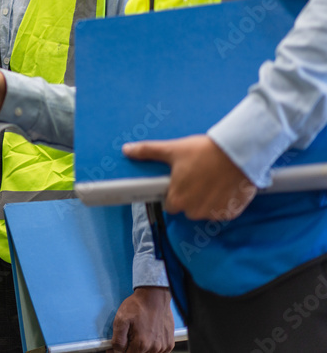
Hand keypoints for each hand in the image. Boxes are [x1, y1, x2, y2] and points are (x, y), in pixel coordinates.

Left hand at [109, 287, 173, 352]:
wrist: (154, 296)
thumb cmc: (138, 306)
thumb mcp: (121, 320)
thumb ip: (118, 339)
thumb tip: (116, 351)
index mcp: (141, 344)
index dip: (120, 351)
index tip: (116, 346)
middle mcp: (154, 348)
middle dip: (131, 348)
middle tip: (129, 335)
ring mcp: (163, 347)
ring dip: (142, 348)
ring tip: (140, 333)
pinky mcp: (169, 343)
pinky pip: (159, 352)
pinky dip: (153, 347)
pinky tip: (149, 336)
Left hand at [123, 135, 256, 219]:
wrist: (238, 153)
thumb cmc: (202, 152)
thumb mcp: (172, 150)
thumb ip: (147, 152)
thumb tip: (126, 150)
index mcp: (177, 200)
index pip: (170, 204)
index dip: (175, 192)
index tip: (182, 181)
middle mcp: (194, 211)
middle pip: (188, 209)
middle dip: (191, 197)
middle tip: (198, 178)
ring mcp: (214, 213)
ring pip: (205, 211)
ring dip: (207, 201)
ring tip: (212, 181)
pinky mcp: (231, 213)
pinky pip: (223, 212)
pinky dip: (223, 203)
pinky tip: (224, 187)